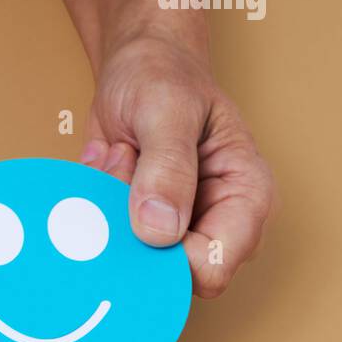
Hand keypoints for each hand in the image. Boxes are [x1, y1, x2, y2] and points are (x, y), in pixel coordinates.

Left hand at [80, 33, 274, 296]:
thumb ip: (167, 167)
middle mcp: (217, 226)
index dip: (166, 253)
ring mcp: (179, 234)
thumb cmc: (164, 76)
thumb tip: (160, 229)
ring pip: (130, 262)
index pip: (211, 268)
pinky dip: (94, 207)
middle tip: (125, 163)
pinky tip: (107, 166)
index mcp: (247, 199)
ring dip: (108, 212)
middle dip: (130, 226)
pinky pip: (108, 246)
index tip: (137, 206)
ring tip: (119, 157)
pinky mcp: (143, 234)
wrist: (139, 66)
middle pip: (167, 275)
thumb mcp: (167, 108)